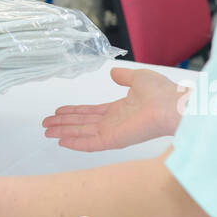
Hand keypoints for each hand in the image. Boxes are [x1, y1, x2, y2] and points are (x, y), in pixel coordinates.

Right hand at [42, 65, 184, 151]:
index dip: (73, 112)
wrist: (171, 105)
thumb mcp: (138, 78)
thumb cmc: (160, 91)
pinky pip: (90, 143)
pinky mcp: (114, 140)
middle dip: (63, 123)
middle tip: (45, 124)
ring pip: (82, 132)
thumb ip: (124, 77)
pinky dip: (75, 142)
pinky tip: (61, 141)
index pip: (91, 112)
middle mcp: (113, 122)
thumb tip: (113, 73)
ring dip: (64, 131)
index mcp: (120, 109)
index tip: (58, 111)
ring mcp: (113, 132)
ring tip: (47, 131)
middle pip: (82, 123)